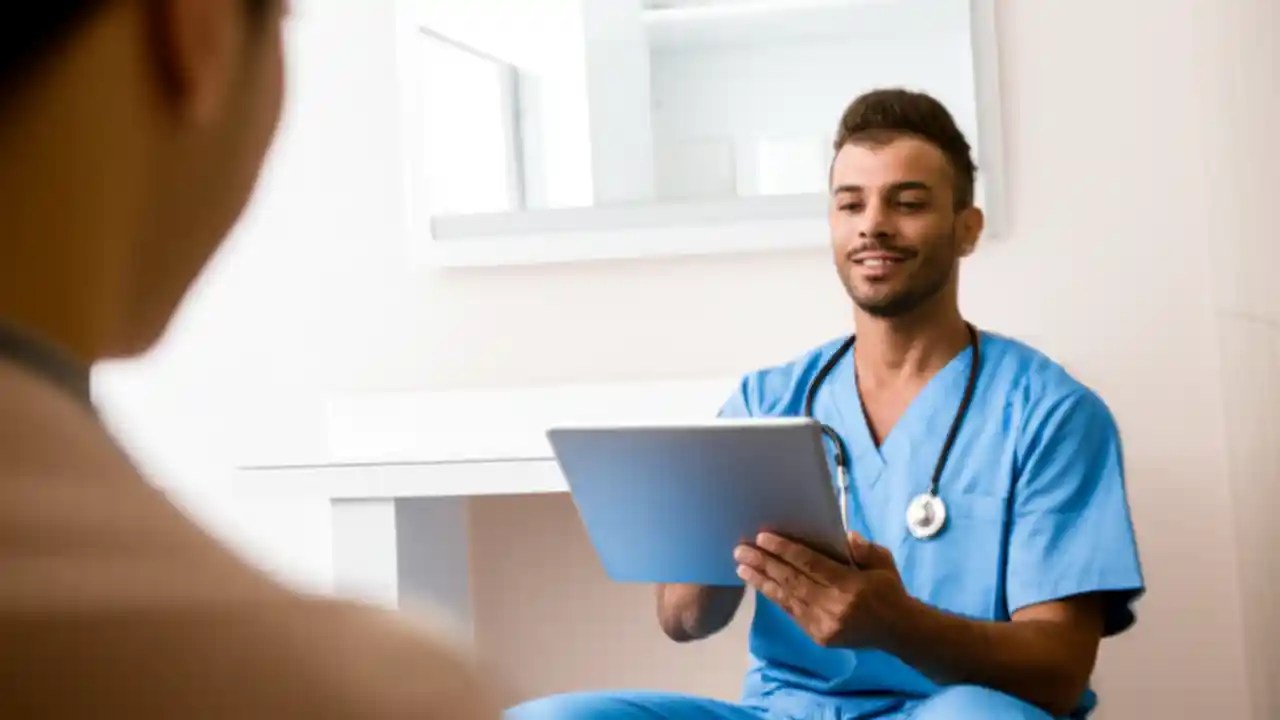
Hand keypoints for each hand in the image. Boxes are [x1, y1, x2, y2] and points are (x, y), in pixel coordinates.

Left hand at [734, 531, 910, 649]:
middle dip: (764, 563)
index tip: (762, 537)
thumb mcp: (882, 562)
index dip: (785, 550)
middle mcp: (833, 606)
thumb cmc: (889, 591)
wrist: (898, 631)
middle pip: (792, 580)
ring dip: (762, 581)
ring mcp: (823, 624)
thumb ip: (862, 548)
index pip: (810, 564)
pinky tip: (760, 585)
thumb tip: (842, 535)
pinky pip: (791, 612)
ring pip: (787, 598)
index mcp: (850, 585)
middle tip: (741, 549)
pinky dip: (775, 597)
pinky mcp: (818, 636)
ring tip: (741, 567)